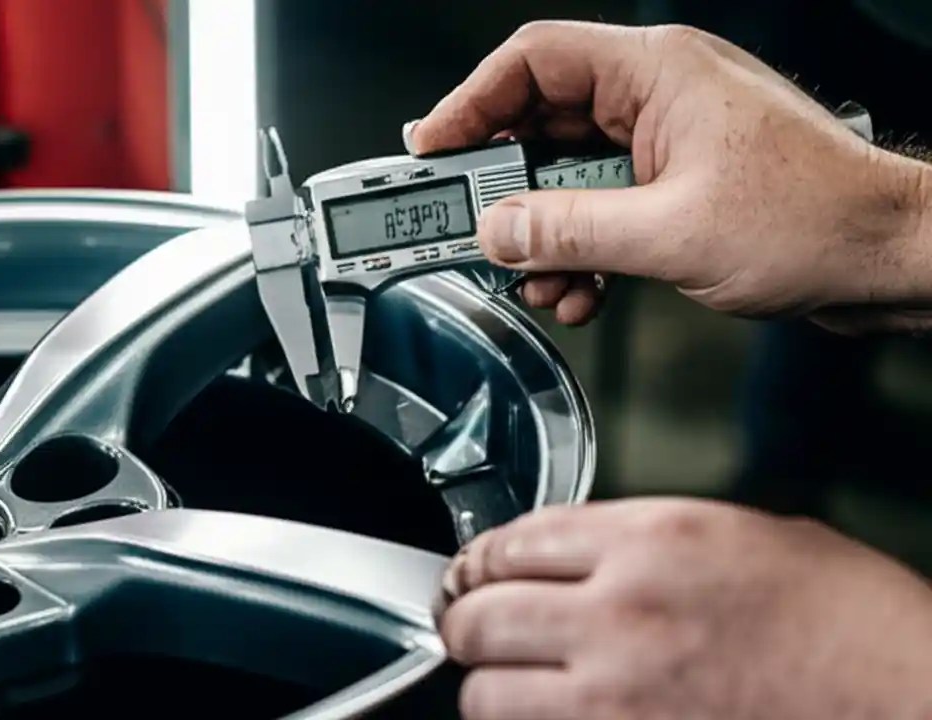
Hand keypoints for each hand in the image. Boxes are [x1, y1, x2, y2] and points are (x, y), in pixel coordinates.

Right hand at [407, 22, 931, 331]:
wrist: (888, 258)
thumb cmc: (818, 218)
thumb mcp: (670, 233)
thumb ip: (568, 231)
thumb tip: (496, 230)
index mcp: (656, 73)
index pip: (532, 60)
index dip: (470, 101)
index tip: (431, 147)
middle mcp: (656, 96)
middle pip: (540, 123)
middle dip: (505, 187)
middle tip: (475, 228)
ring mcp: (666, 141)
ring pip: (566, 176)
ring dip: (544, 233)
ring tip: (539, 276)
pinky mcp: (675, 184)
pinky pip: (600, 208)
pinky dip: (581, 250)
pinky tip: (582, 289)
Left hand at [436, 498, 931, 718]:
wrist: (918, 705)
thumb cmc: (858, 627)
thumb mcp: (752, 538)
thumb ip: (651, 541)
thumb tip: (584, 555)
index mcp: (651, 542)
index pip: (509, 541)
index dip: (479, 560)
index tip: (473, 572)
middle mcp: (619, 616)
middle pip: (476, 616)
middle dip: (464, 623)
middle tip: (469, 629)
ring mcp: (616, 699)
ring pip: (484, 696)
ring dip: (486, 688)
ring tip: (503, 684)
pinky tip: (548, 719)